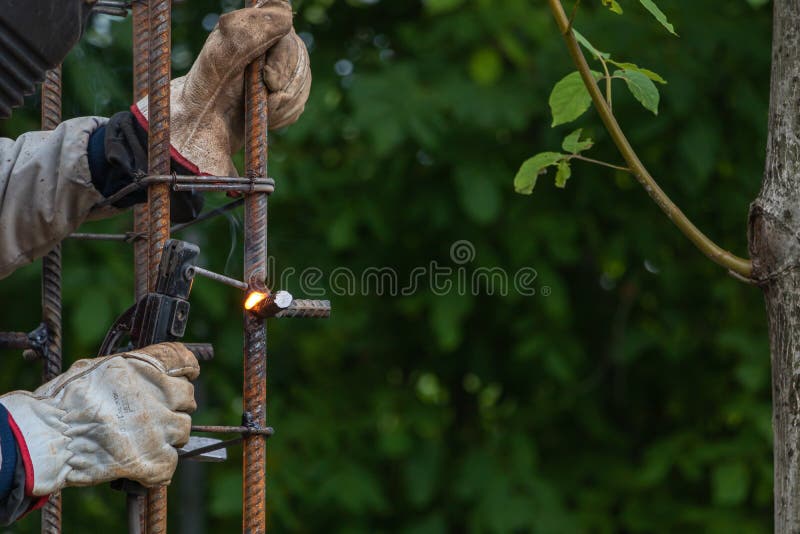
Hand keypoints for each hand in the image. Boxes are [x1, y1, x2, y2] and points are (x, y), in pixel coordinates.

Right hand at [0, 343, 198, 495]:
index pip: (185, 360)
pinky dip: (158, 467)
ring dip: (168, 436)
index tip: (185, 375)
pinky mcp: (152, 460)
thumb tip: (145, 369)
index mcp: (145, 368)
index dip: (187, 369)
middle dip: (174, 406)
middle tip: (155, 414)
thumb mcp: (95, 367)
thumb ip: (128, 368)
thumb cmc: (63, 400)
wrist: (47, 436)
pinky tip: (141, 464)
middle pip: (187, 398)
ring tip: (144, 439)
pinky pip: (170, 464)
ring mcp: (158, 428)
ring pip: (183, 430)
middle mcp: (158, 395)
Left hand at [132, 0, 311, 176]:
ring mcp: (277, 69)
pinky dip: (284, 115)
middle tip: (266, 100)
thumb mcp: (221, 54)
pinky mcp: (281, 92)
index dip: (285, 61)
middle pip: (301, 61)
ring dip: (284, 105)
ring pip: (302, 84)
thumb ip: (249, 30)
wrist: (201, 125)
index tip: (268, 81)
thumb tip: (285, 16)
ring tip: (262, 111)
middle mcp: (268, 44)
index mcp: (254, 28)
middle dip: (285, 88)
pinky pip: (298, 104)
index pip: (290, 37)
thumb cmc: (206, 88)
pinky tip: (265, 116)